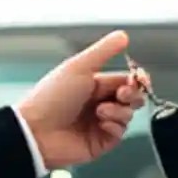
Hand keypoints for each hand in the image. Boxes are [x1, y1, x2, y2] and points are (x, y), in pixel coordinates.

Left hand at [16, 30, 145, 169]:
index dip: (135, 79)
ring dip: (119, 111)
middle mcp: (98, 103)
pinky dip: (114, 126)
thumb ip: (104, 51)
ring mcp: (100, 123)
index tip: (140, 78)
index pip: (125, 79)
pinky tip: (102, 123)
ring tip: (100, 111)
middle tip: (122, 94)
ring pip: (127, 115)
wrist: (36, 130)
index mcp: (93, 84)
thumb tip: (123, 35)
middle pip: (131, 98)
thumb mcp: (79, 67)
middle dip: (132, 95)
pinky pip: (120, 133)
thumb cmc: (51, 97)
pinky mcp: (100, 142)